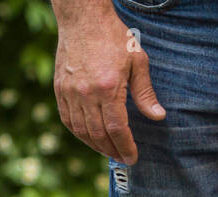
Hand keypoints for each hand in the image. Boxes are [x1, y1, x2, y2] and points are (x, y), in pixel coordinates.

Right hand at [52, 0, 163, 164]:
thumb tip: (158, 117)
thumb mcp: (137, 61)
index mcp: (107, 88)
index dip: (126, 147)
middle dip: (112, 150)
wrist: (83, 18)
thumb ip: (145, 93)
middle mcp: (85, 93)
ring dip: (95, 145)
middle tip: (123, 158)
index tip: (133, 158)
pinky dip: (79, 133)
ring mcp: (69, 91)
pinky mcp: (59, 87)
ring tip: (109, 151)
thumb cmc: (113, 38)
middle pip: (98, 134)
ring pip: (81, 130)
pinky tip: (90, 138)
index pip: (117, 129)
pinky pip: (67, 119)